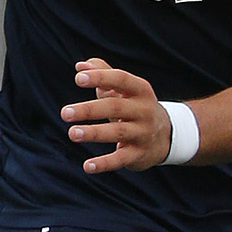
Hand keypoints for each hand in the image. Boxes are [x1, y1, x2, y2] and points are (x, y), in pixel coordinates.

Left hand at [61, 58, 172, 172]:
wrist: (166, 136)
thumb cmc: (135, 107)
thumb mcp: (124, 89)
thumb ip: (104, 72)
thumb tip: (81, 65)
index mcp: (141, 91)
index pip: (121, 79)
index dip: (101, 78)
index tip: (78, 79)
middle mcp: (145, 111)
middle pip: (116, 107)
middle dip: (89, 110)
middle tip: (65, 113)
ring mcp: (144, 133)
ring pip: (118, 133)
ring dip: (94, 133)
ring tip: (72, 133)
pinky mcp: (139, 154)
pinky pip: (121, 159)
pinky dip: (104, 163)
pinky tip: (87, 166)